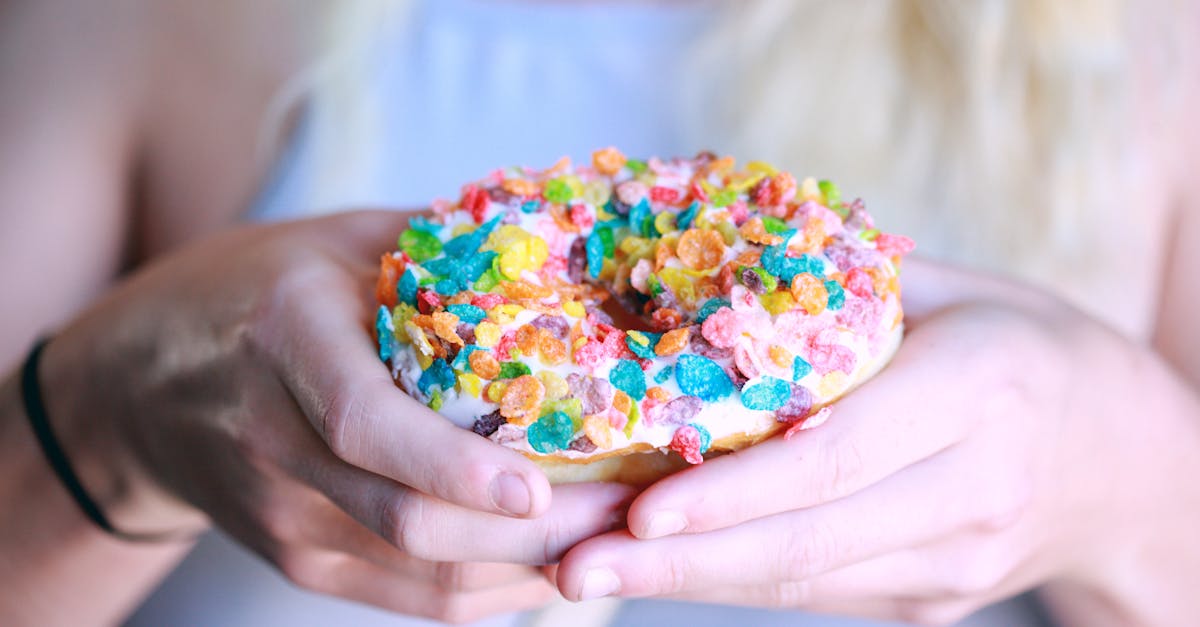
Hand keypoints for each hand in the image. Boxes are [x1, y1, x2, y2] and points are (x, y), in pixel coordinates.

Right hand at [42, 211, 634, 621]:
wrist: (137, 387)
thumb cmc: (252, 292)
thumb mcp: (335, 242)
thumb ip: (436, 248)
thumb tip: (564, 242)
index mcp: (286, 342)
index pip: (366, 425)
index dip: (454, 467)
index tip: (540, 486)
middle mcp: (276, 441)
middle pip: (410, 523)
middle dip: (533, 533)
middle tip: (626, 508)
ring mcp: (285, 517)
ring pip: (424, 577)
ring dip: (528, 571)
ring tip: (613, 536)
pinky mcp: (300, 559)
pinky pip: (412, 598)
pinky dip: (492, 591)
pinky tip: (552, 563)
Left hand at [553, 258, 1197, 624]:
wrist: (1130, 461)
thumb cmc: (1025, 348)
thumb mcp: (960, 292)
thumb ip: (848, 292)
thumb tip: (712, 274)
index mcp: (979, 394)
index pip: (839, 457)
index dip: (736, 492)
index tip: (640, 508)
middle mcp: (973, 491)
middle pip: (810, 541)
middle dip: (683, 561)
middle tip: (576, 565)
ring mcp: (958, 562)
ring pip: (808, 582)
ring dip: (693, 581)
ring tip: (591, 572)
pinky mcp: (936, 599)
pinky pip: (824, 592)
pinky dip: (738, 581)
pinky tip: (664, 568)